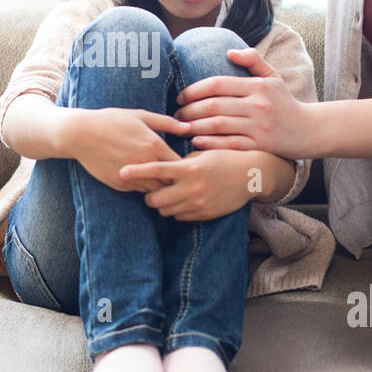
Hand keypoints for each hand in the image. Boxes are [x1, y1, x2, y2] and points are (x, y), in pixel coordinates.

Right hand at [67, 107, 189, 192]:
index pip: (180, 164)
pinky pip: (139, 191)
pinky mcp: (120, 184)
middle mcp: (145, 163)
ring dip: (160, 186)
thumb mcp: (140, 116)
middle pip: (171, 181)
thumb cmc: (111, 120)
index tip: (186, 165)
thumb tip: (188, 128)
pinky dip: (144, 187)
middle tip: (178, 177)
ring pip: (156, 190)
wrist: (80, 134)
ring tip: (162, 181)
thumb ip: (166, 123)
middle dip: (176, 180)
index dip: (185, 167)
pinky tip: (143, 179)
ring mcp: (132, 176)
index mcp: (153, 145)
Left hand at [119, 149, 255, 221]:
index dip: (136, 171)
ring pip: (166, 211)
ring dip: (162, 204)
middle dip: (150, 195)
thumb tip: (158, 162)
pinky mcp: (204, 215)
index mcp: (189, 168)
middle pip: (155, 199)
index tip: (121, 172)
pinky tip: (182, 201)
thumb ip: (180, 161)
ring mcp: (198, 204)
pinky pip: (180, 217)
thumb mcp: (201, 154)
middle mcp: (192, 188)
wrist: (250, 175)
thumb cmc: (224, 159)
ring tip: (167, 195)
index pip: (156, 170)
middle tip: (152, 189)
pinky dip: (177, 211)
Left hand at [174, 48, 307, 157]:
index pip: (218, 84)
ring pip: (218, 125)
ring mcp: (259, 126)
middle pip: (214, 105)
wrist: (308, 130)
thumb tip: (229, 52)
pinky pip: (230, 144)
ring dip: (195, 127)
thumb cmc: (285, 102)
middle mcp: (257, 105)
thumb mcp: (273, 77)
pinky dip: (210, 143)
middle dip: (189, 111)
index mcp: (257, 86)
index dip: (194, 90)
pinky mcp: (260, 146)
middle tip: (175, 116)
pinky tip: (196, 141)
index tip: (180, 97)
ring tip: (181, 128)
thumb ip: (253, 60)